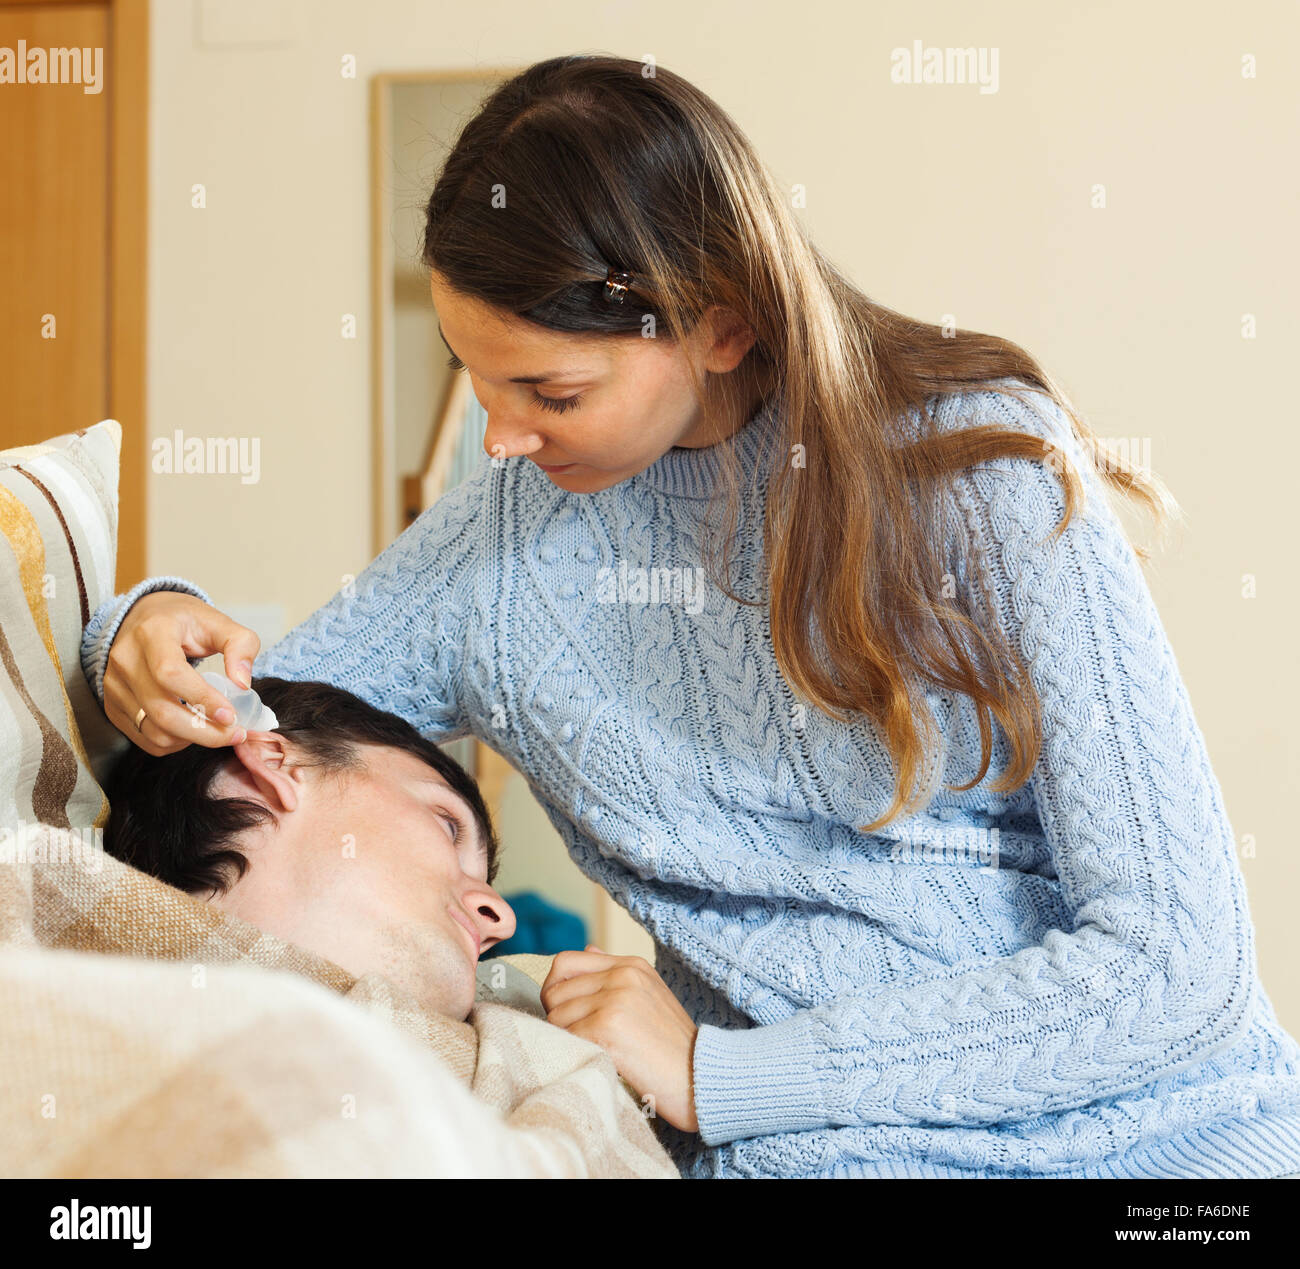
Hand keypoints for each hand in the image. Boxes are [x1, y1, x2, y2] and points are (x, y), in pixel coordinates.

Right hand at [102, 592, 260, 755]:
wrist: (144, 618)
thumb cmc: (183, 621)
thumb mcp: (218, 622)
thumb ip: (241, 646)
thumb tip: (242, 684)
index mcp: (152, 632)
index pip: (171, 673)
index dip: (202, 699)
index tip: (231, 715)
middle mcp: (126, 659)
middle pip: (161, 710)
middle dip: (204, 731)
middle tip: (235, 734)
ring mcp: (115, 685)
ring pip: (153, 730)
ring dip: (192, 739)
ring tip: (219, 731)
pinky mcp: (112, 705)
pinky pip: (144, 737)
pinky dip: (174, 742)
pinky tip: (194, 730)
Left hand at [540, 946, 699, 1132]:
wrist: (699, 1077)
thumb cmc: (672, 1045)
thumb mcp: (649, 994)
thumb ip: (615, 972)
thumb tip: (587, 949)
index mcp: (630, 965)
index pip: (565, 963)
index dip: (556, 988)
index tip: (566, 1011)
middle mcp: (622, 976)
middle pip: (554, 990)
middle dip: (557, 1017)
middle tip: (578, 1038)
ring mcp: (614, 1000)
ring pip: (555, 1016)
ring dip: (565, 1037)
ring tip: (592, 1049)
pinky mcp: (607, 1028)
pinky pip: (565, 1037)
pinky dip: (573, 1051)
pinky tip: (595, 1059)